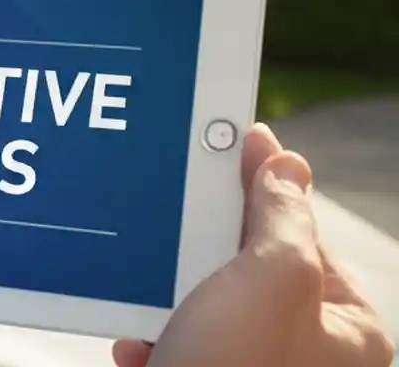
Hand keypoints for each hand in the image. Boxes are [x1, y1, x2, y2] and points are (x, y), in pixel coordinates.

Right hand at [113, 124, 393, 366]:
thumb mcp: (270, 279)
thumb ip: (281, 217)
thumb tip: (285, 166)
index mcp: (344, 328)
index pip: (304, 232)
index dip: (266, 181)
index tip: (229, 136)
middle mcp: (305, 354)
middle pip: (251, 267)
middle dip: (203, 242)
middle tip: (172, 206)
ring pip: (206, 308)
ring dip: (169, 295)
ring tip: (149, 290)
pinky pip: (178, 349)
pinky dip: (152, 343)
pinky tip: (136, 347)